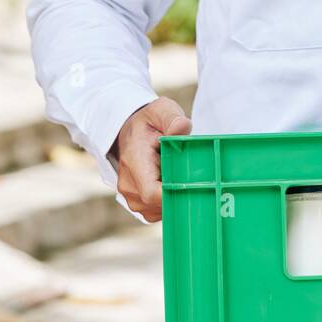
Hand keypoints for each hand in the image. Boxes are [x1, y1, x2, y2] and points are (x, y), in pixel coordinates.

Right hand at [112, 98, 191, 222]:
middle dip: (180, 192)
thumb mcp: (160, 110)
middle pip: (160, 204)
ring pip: (161, 210)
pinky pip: (159, 211)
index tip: (192, 182)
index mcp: (134, 161)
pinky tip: (173, 182)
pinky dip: (170, 199)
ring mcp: (131, 197)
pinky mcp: (138, 204)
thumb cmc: (149, 122)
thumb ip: (173, 118)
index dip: (174, 193)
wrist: (130, 132)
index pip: (151, 192)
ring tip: (178, 174)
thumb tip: (182, 129)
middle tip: (192, 174)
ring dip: (175, 196)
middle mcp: (128, 184)